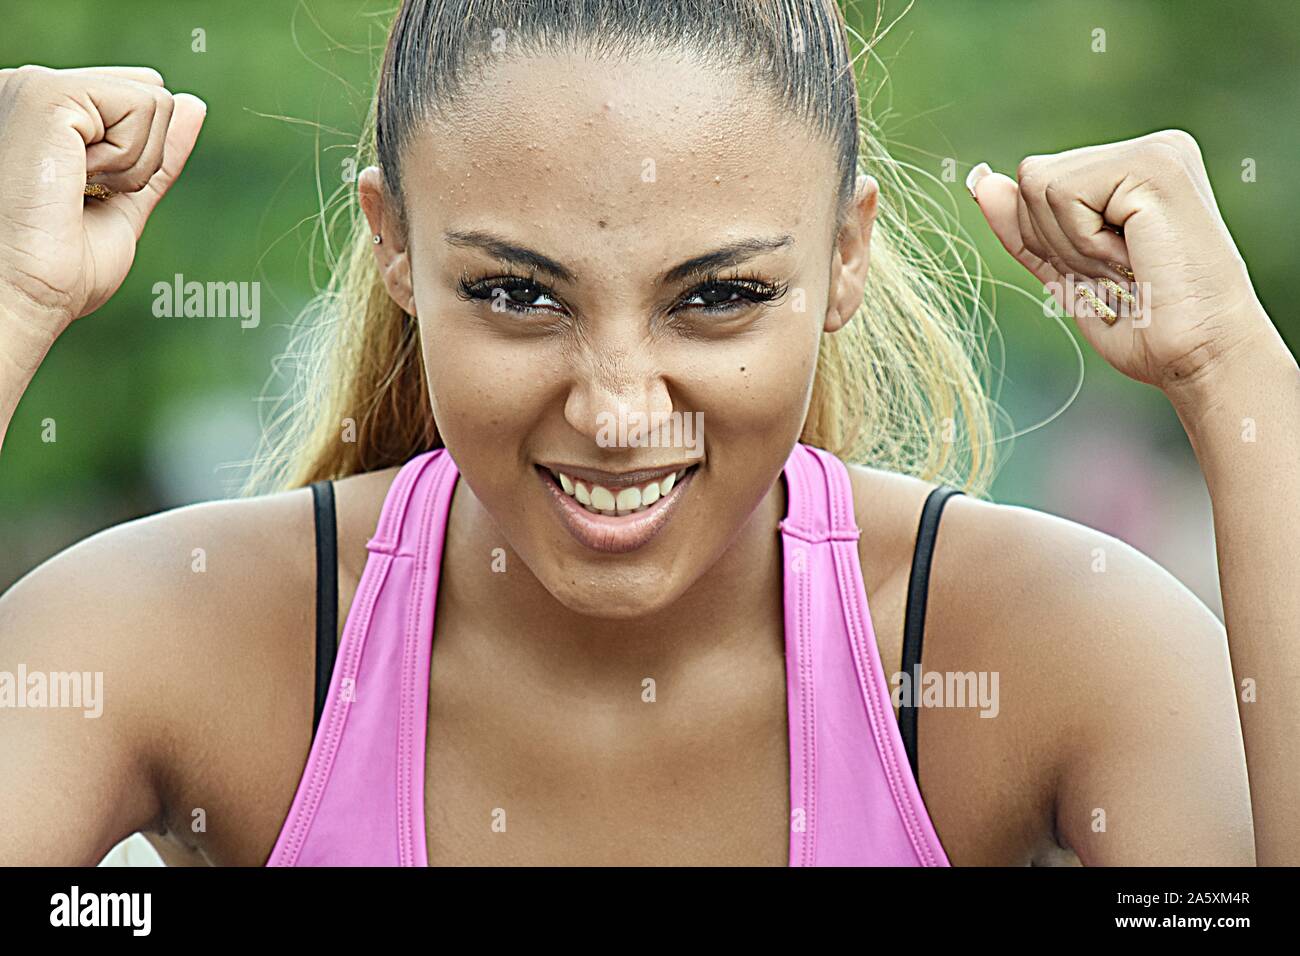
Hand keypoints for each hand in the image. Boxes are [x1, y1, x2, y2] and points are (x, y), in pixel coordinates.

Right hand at [0, 65, 204, 343]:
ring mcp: (36, 84)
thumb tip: (195, 105)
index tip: (89, 195)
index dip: (140, 155)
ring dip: (133, 165)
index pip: (135, 97)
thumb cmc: (58, 265)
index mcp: (45, 112)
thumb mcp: (125, 201)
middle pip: (153, 92)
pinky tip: (75, 177)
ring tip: (75, 188)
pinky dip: (127, 160)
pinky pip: (144, 107)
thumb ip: (157, 155)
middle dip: (142, 158)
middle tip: (84, 194)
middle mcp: (33, 87)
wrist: (25, 291)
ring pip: (156, 100)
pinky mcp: (47, 91)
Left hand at [968, 129, 1281, 396]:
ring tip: (1128, 266)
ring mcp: (1157, 151)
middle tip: (1117, 272)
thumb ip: (1026, 226)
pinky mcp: (1154, 165)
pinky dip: (1084, 243)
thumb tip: (978, 181)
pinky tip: (1135, 257)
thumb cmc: (1145, 325)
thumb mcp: (1066, 270)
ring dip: (1071, 246)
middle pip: (1031, 177)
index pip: (1036, 181)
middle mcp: (1152, 148)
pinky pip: (1062, 195)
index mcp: (1135, 168)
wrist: (1197, 356)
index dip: (1047, 240)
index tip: (1106, 270)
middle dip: (1054, 242)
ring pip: (1038, 183)